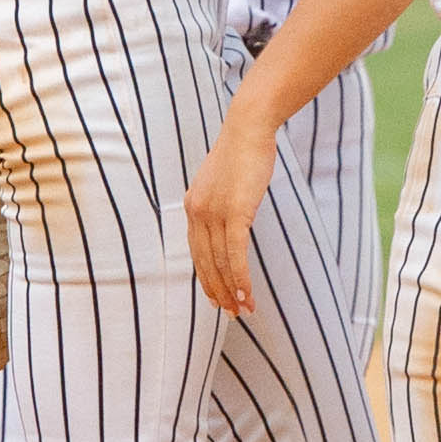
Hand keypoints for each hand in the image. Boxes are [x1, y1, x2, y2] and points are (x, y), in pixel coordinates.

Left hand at [183, 113, 281, 316]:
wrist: (248, 128)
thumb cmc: (243, 151)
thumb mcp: (226, 180)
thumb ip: (223, 201)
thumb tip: (232, 218)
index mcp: (192, 207)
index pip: (197, 253)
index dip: (207, 279)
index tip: (217, 298)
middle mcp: (197, 213)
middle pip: (205, 264)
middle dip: (218, 292)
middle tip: (231, 314)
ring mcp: (214, 213)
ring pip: (220, 264)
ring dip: (232, 292)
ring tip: (244, 311)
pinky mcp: (235, 213)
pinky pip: (235, 255)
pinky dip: (241, 278)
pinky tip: (247, 294)